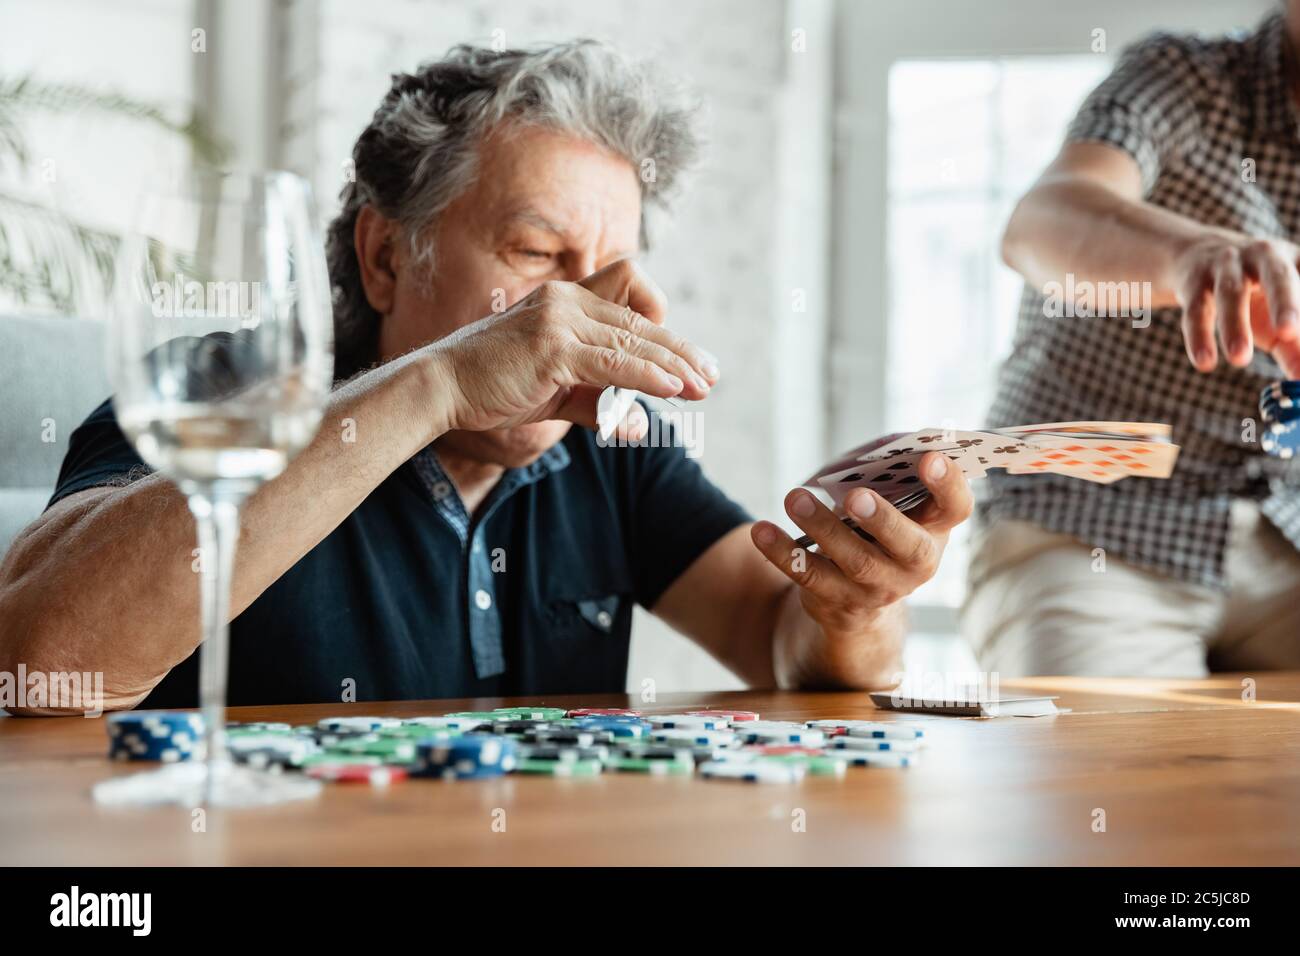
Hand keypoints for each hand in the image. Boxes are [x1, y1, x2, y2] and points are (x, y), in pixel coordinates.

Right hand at [432, 258, 717, 435]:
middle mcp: (565, 300)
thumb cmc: (492, 389)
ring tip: (701, 388)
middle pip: (640, 324)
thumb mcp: (554, 395)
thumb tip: (638, 427)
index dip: (666, 337)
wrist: (440, 388)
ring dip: (672, 367)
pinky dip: (646, 376)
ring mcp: (558, 320)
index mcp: (565, 301)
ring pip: (631, 342)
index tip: (690, 365)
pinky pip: (612, 362)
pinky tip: (672, 389)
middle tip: (710, 377)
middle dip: (680, 354)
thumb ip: (597, 405)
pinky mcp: (551, 346)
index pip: (630, 312)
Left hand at [749, 452, 971, 681]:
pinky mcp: (839, 599)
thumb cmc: (880, 529)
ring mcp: (879, 587)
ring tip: (795, 498)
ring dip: (823, 528)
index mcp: (936, 529)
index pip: (956, 507)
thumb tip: (876, 449)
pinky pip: (810, 576)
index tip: (930, 456)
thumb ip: (893, 478)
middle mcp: (916, 564)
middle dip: (883, 519)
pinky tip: (761, 530)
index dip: (948, 483)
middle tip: (855, 495)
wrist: (861, 596)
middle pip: (908, 546)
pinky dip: (783, 551)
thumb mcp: (896, 506)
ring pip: (855, 561)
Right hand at [1169, 234, 1299, 375]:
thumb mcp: (1278, 315)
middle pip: (1277, 277)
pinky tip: (1204, 362)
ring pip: (1230, 295)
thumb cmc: (1253, 292)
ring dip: (1234, 327)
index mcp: (1293, 261)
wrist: (1197, 257)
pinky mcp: (1194, 282)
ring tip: (1239, 359)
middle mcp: (1263, 256)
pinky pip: (1196, 311)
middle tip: (1288, 333)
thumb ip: (1293, 346)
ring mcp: (1226, 266)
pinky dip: (1199, 336)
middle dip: (1285, 304)